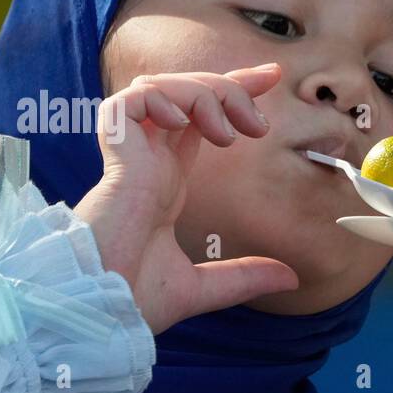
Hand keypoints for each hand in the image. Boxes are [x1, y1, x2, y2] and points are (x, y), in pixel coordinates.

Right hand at [73, 65, 298, 333]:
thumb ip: (244, 275)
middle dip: (229, 83)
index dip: (231, 93)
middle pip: (184, 96)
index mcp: (164, 184)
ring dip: (204, 94)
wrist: (101, 313)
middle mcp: (147, 164)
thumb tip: (291, 279)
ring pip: (161, 89)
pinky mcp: (113, 157)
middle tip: (265, 101)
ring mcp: (129, 158)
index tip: (270, 78)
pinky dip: (162, 98)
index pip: (197, 121)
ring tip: (231, 133)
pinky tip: (184, 121)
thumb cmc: (133, 301)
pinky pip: (130, 102)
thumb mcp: (203, 286)